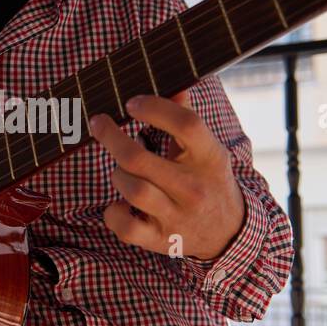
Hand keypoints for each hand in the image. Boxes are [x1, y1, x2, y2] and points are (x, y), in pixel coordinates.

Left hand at [89, 91, 244, 260]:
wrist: (228, 234)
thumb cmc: (209, 181)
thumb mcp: (208, 150)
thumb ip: (187, 118)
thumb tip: (173, 85)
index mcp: (210, 158)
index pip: (186, 124)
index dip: (154, 108)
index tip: (131, 102)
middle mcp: (194, 188)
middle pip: (140, 159)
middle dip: (111, 137)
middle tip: (98, 123)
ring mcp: (177, 216)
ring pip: (132, 189)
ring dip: (118, 175)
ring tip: (123, 171)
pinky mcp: (161, 240)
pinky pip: (125, 227)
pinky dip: (114, 213)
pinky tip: (121, 204)